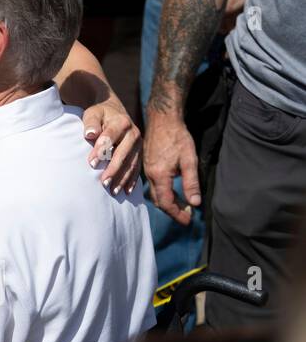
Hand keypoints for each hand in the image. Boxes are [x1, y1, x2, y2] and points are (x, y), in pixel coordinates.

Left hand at [82, 97, 141, 193]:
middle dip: (113, 169)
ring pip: (131, 163)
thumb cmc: (100, 114)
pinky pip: (137, 168)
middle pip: (123, 153)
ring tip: (113, 191)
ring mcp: (138, 144)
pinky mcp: (140, 153)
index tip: (91, 163)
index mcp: (121, 122)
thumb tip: (90, 134)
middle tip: (104, 183)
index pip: (110, 137)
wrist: (115, 111)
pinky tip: (126, 191)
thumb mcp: (93, 113)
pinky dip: (132, 180)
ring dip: (122, 178)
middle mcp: (133, 133)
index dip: (101, 150)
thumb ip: (90, 122)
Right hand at [142, 109, 200, 224]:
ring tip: (182, 204)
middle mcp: (150, 175)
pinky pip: (153, 184)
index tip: (188, 221)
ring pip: (155, 193)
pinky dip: (162, 192)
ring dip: (167, 201)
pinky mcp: (147, 164)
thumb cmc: (178, 138)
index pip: (166, 203)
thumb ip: (191, 183)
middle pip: (158, 200)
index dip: (177, 214)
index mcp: (159, 176)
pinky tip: (172, 190)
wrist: (163, 120)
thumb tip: (195, 203)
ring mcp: (146, 169)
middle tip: (187, 214)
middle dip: (172, 210)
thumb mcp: (189, 160)